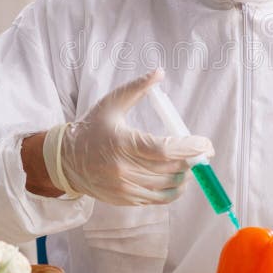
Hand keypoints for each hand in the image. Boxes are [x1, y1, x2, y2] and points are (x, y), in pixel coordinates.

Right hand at [43, 69, 213, 204]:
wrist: (66, 160)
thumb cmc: (92, 128)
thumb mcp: (112, 103)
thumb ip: (138, 88)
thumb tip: (160, 72)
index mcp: (122, 143)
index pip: (164, 150)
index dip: (189, 148)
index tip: (205, 143)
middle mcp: (123, 169)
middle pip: (170, 168)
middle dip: (194, 161)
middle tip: (205, 151)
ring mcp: (125, 188)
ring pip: (168, 185)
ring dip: (186, 175)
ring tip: (193, 163)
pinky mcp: (126, 200)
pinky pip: (159, 198)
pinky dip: (174, 189)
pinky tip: (180, 177)